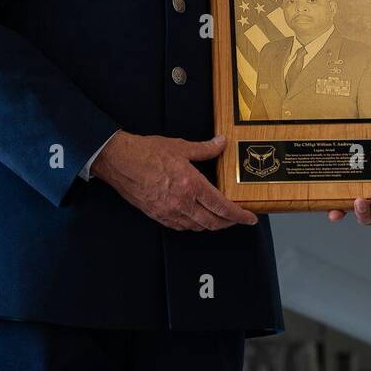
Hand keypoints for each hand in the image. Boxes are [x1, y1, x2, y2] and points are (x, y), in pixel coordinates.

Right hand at [92, 132, 257, 230]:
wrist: (119, 161)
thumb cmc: (147, 153)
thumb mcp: (181, 147)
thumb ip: (205, 148)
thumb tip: (221, 143)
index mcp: (192, 185)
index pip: (223, 207)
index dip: (240, 215)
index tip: (250, 218)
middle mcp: (182, 203)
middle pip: (213, 222)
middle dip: (229, 223)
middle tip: (238, 218)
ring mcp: (169, 212)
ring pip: (198, 227)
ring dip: (211, 225)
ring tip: (218, 217)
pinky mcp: (157, 215)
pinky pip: (181, 227)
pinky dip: (193, 225)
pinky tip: (195, 218)